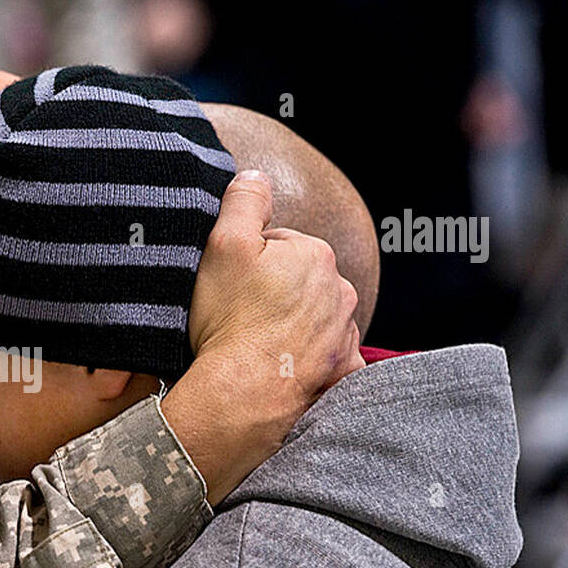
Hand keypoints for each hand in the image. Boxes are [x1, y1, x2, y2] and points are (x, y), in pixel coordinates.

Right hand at [163, 170, 362, 504]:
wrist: (242, 393)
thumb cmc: (229, 320)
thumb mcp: (223, 245)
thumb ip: (244, 201)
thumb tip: (256, 175)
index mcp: (315, 254)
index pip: (278, 246)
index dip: (247, 263)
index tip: (228, 286)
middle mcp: (340, 290)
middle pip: (298, 281)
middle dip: (273, 292)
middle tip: (237, 314)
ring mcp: (344, 333)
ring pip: (314, 317)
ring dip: (291, 324)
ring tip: (255, 341)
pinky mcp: (341, 370)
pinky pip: (329, 357)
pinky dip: (310, 359)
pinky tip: (283, 365)